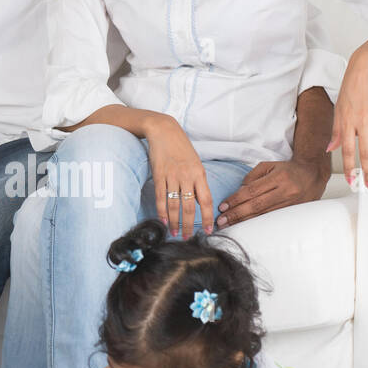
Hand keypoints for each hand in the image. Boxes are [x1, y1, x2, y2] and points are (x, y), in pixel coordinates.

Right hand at [143, 114, 214, 236]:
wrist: (164, 130)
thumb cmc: (181, 147)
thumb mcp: (196, 163)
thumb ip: (198, 182)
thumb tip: (200, 202)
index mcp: (199, 174)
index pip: (206, 200)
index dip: (208, 217)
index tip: (209, 230)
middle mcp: (187, 176)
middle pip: (189, 206)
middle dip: (190, 225)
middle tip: (189, 237)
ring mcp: (172, 176)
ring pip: (174, 205)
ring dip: (175, 221)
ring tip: (176, 232)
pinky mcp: (159, 175)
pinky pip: (161, 197)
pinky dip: (162, 211)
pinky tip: (164, 221)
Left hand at [216, 157, 329, 228]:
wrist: (312, 174)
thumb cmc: (287, 169)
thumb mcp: (269, 165)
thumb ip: (252, 177)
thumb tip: (238, 192)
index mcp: (278, 177)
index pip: (252, 191)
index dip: (236, 200)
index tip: (222, 207)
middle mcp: (285, 191)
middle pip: (256, 205)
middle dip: (236, 214)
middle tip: (221, 221)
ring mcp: (290, 203)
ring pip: (263, 215)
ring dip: (244, 221)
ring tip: (229, 226)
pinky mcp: (292, 212)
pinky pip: (271, 219)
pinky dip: (256, 224)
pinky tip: (245, 227)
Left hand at [325, 49, 367, 190]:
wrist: (366, 67)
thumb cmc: (351, 87)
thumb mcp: (338, 108)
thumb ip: (336, 130)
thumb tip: (329, 149)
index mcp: (346, 122)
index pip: (346, 151)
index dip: (349, 168)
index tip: (352, 181)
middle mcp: (360, 122)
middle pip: (364, 152)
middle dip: (366, 171)